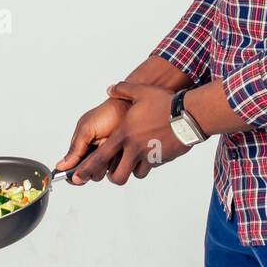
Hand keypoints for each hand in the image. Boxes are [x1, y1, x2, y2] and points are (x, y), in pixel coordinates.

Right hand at [55, 97, 129, 175]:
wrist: (127, 108)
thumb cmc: (105, 115)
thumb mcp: (85, 130)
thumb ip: (75, 150)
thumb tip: (60, 166)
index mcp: (82, 149)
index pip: (73, 170)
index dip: (72, 175)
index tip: (74, 175)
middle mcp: (94, 157)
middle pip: (87, 175)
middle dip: (90, 166)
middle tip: (95, 150)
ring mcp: (108, 159)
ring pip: (101, 175)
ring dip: (103, 162)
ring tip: (107, 144)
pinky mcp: (121, 161)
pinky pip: (116, 170)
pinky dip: (116, 162)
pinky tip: (117, 149)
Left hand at [70, 81, 193, 184]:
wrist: (188, 115)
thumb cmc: (165, 103)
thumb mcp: (141, 91)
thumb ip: (123, 89)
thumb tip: (110, 89)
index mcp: (124, 134)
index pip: (100, 157)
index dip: (86, 169)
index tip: (77, 177)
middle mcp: (134, 148)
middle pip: (117, 176)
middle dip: (113, 176)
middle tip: (114, 171)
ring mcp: (148, 155)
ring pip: (134, 174)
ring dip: (132, 171)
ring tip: (133, 161)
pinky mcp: (161, 159)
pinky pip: (150, 168)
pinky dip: (147, 165)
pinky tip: (150, 154)